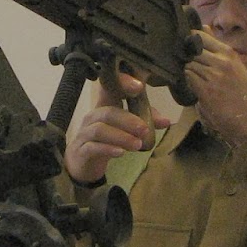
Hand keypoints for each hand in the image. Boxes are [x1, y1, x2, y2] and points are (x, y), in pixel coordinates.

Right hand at [65, 67, 170, 184]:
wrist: (84, 164)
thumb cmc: (106, 140)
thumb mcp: (125, 129)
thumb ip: (144, 122)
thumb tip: (165, 121)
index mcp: (104, 106)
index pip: (109, 87)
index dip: (122, 82)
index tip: (139, 86)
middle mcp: (92, 117)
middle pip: (108, 112)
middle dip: (129, 120)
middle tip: (145, 130)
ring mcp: (84, 134)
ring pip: (100, 130)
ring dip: (121, 136)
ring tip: (137, 145)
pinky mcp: (81, 151)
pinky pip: (93, 147)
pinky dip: (108, 149)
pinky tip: (121, 153)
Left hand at [185, 31, 246, 146]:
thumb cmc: (242, 94)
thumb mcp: (234, 67)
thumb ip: (216, 50)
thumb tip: (203, 27)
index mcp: (229, 53)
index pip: (201, 35)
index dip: (189, 39)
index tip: (184, 45)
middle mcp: (222, 60)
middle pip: (191, 49)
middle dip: (184, 55)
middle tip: (181, 64)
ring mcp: (214, 75)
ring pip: (188, 63)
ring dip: (185, 70)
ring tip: (189, 77)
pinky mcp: (206, 90)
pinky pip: (188, 78)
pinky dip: (186, 81)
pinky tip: (191, 87)